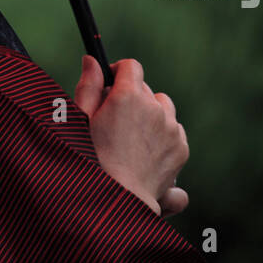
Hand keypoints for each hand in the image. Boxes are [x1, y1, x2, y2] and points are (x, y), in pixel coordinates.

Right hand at [73, 55, 189, 216]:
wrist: (117, 201)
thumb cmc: (91, 160)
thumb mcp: (81, 120)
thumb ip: (89, 86)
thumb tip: (91, 60)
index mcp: (128, 96)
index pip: (131, 67)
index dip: (118, 72)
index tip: (110, 84)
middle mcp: (154, 109)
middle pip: (146, 89)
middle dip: (131, 97)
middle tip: (113, 120)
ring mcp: (171, 129)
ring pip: (163, 108)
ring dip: (151, 115)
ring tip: (132, 137)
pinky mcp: (181, 149)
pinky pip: (173, 130)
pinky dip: (163, 136)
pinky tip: (145, 153)